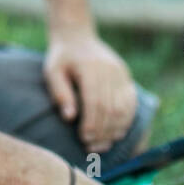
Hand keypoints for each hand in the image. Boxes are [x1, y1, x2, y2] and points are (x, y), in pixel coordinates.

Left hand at [44, 29, 137, 153]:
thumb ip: (60, 93)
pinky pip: (131, 102)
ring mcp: (120, 72)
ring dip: (114, 130)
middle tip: (91, 147)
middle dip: (102, 131)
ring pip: (123, 108)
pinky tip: (115, 133)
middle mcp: (109, 69)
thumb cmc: (62, 58)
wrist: (77, 37)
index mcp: (90, 67)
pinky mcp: (126, 76)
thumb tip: (69, 118)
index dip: (91, 123)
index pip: (95, 101)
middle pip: (110, 107)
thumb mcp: (52, 72)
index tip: (83, 139)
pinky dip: (125, 120)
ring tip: (102, 144)